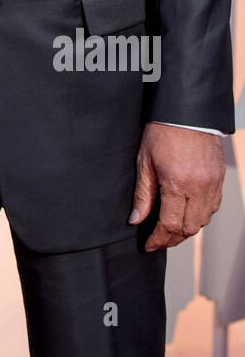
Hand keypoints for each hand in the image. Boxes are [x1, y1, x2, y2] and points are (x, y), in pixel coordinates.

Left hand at [130, 122, 224, 251]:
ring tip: (171, 229)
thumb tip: (136, 219)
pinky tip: (187, 212)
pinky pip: (213, 207)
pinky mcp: (219, 178)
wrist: (186, 111)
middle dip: (172, 239)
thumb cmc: (162, 131)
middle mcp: (199, 187)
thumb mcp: (144, 162)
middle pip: (189, 229)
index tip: (149, 245)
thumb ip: (142, 194)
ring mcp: (212, 183)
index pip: (169, 225)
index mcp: (177, 183)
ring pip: (203, 220)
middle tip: (158, 241)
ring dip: (187, 229)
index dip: (158, 239)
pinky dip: (201, 215)